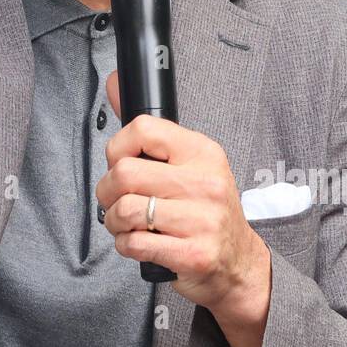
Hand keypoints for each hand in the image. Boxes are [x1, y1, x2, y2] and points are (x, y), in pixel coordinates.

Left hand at [95, 70, 269, 317]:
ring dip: (114, 222)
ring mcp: (201, 220)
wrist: (238, 263)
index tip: (120, 163)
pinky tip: (139, 242)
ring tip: (127, 224)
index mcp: (202, 152)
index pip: (143, 129)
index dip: (117, 148)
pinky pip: (134, 243)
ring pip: (125, 210)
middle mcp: (205, 182)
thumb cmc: (206, 210)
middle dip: (107, 192)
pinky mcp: (193, 254)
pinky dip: (125, 245)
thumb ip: (149, 132)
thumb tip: (115, 83)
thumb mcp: (189, 163)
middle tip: (115, 201)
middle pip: (125, 173)